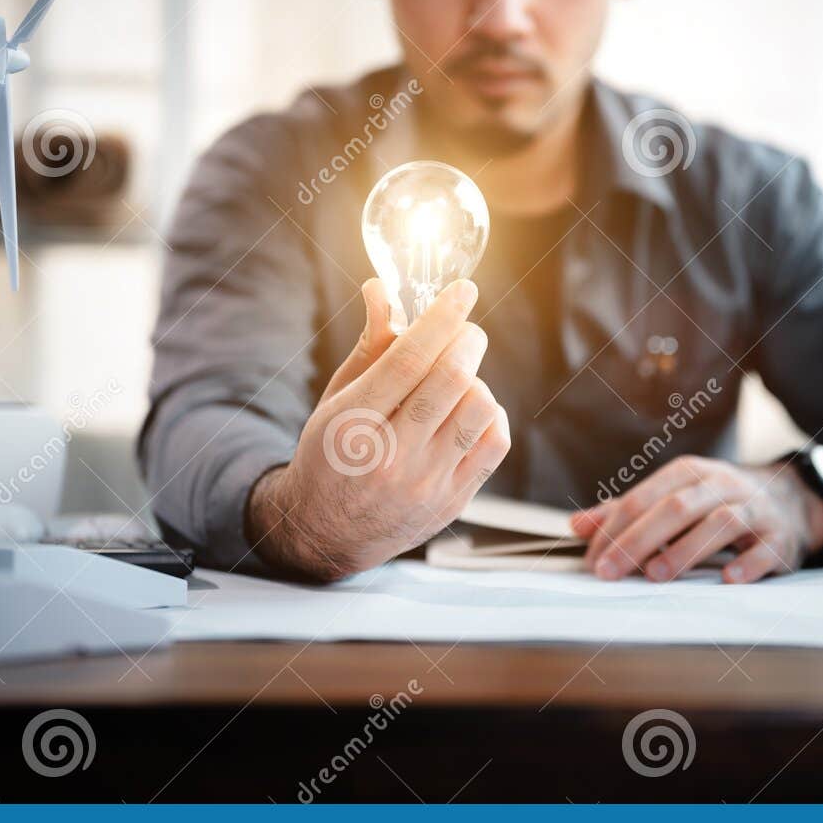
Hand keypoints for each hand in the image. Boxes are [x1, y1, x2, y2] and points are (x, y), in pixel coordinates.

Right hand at [247, 277, 510, 580]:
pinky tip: (467, 412)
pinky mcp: (453, 500)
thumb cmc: (331, 454)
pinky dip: (490, 414)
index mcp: (351, 424)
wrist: (327, 533)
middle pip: (451, 379)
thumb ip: (368, 346)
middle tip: (465, 330)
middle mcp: (389, 457)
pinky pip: (495, 441)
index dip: (441, 318)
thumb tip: (381, 289)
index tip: (463, 291)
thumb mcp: (336, 399)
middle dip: (467, 339)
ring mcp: (425, 483)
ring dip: (476, 380)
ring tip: (457, 381)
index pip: (408, 360)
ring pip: (480, 407)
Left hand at [569, 455, 822, 583]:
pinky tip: (728, 580)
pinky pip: (765, 549)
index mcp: (689, 474)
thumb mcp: (671, 498)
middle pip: (677, 507)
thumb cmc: (714, 503)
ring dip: (687, 549)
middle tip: (610, 571)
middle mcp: (722, 485)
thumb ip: (624, 513)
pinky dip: (748, 564)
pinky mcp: (779, 537)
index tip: (593, 562)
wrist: (787, 500)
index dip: (615, 529)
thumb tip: (575, 526)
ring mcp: (754, 510)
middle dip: (639, 539)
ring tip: (657, 575)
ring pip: (720, 524)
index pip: (644, 498)